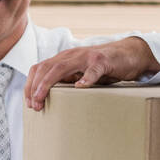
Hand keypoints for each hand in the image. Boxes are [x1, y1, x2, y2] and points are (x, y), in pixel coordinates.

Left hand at [24, 37, 159, 110]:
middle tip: (34, 105)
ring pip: (61, 67)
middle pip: (45, 68)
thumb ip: (66, 81)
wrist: (130, 54)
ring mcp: (87, 56)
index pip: (39, 68)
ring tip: (42, 98)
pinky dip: (86, 78)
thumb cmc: (103, 67)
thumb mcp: (80, 74)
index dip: (30, 85)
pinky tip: (80, 87)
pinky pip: (93, 69)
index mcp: (64, 59)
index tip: (29, 103)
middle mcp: (71, 55)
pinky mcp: (103, 60)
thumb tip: (47, 98)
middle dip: (35, 87)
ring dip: (48, 83)